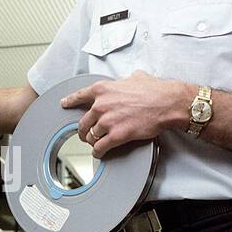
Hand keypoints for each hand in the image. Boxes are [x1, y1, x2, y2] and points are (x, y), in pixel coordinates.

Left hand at [60, 71, 191, 158]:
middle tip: (85, 134)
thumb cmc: (155, 90)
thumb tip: (129, 80)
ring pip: (91, 136)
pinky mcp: (117, 135)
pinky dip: (98, 152)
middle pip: (83, 122)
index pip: (80, 95)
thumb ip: (125, 81)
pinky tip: (99, 153)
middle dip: (83, 130)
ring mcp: (108, 121)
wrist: (167, 102)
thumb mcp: (135, 77)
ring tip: (95, 144)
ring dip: (92, 141)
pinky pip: (101, 147)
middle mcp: (102, 105)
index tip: (64, 104)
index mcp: (104, 89)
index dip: (70, 101)